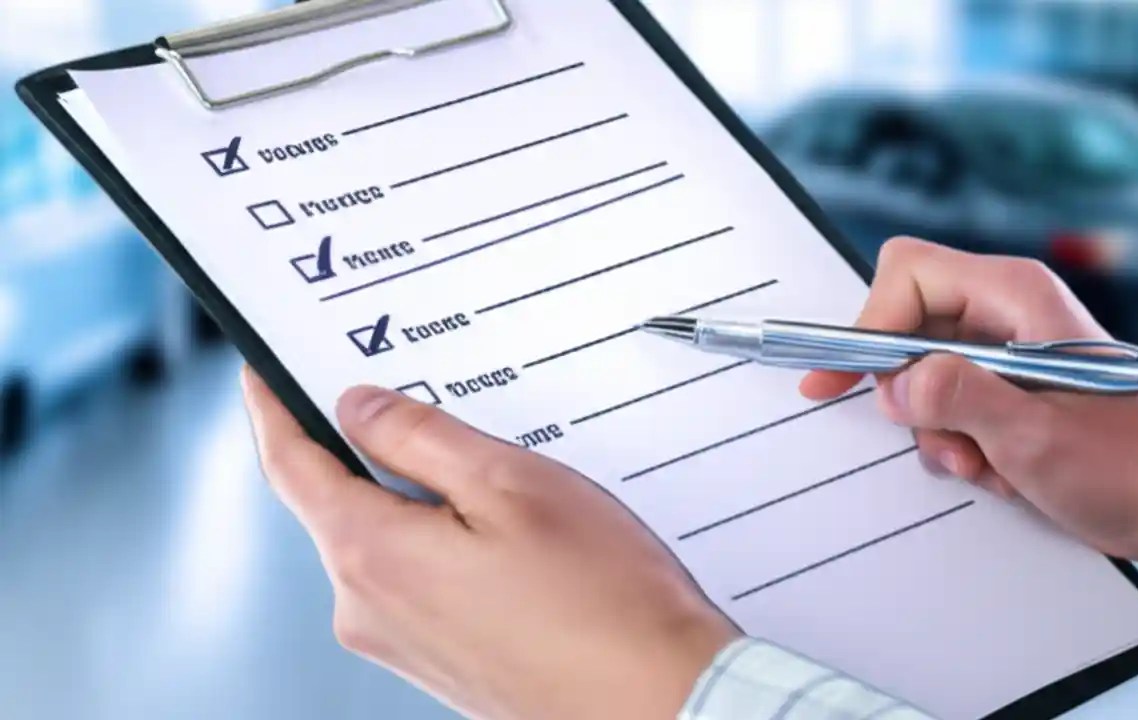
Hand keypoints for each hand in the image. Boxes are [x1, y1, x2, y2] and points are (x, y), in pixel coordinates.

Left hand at [242, 370, 739, 719]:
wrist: (658, 703)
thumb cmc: (602, 603)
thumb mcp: (510, 483)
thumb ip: (419, 437)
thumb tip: (359, 409)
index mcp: (372, 556)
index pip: (291, 465)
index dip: (274, 407)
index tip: (263, 374)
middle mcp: (370, 609)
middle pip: (341, 503)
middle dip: (372, 451)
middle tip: (428, 405)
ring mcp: (403, 644)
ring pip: (388, 542)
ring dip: (423, 501)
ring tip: (503, 485)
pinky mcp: (439, 662)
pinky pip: (419, 580)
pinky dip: (445, 543)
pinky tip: (511, 540)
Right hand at [801, 238, 1137, 571]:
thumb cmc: (1131, 464)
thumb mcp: (1036, 437)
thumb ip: (959, 400)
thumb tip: (897, 383)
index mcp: (1014, 297)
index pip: (908, 275)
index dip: (871, 323)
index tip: (852, 377)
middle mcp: (1005, 312)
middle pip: (904, 324)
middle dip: (907, 390)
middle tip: (937, 434)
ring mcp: (1003, 349)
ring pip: (919, 372)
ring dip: (935, 428)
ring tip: (980, 461)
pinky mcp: (1002, 386)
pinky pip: (944, 403)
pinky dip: (955, 442)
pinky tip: (993, 466)